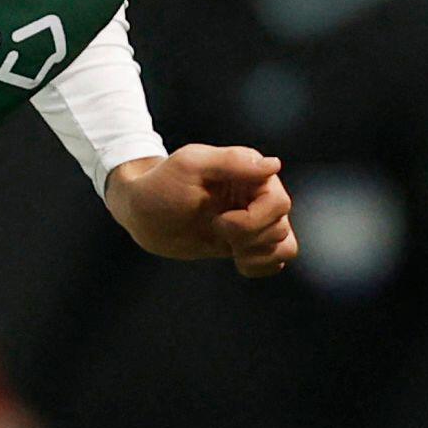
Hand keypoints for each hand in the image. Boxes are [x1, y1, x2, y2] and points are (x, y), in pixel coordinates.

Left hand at [106, 144, 297, 275]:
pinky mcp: (248, 240)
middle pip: (281, 227)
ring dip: (256, 251)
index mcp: (252, 172)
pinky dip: (260, 265)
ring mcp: (256, 218)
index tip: (219, 220)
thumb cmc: (160, 184)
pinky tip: (236, 258)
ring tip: (228, 245)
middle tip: (215, 228)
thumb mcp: (189, 166)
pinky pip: (277, 258)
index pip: (279, 204)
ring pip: (284, 244)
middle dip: (247, 236)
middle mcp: (259, 194)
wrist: (142, 213)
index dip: (251, 220)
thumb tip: (273, 165)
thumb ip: (230, 161)